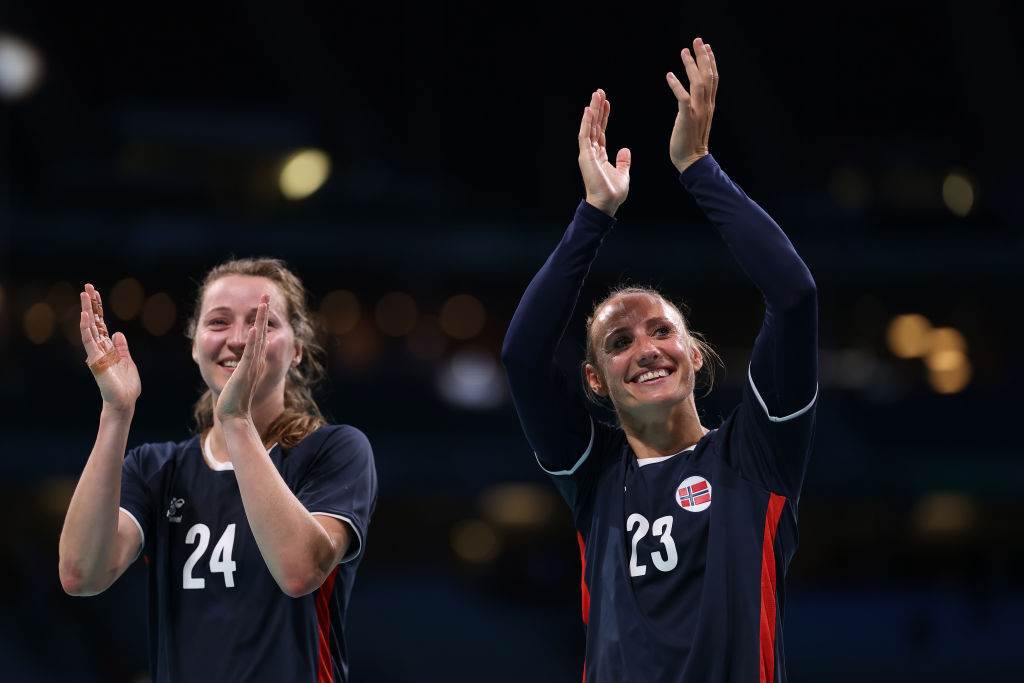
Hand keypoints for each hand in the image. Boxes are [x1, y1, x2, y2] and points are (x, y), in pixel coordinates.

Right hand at [80, 284, 140, 411]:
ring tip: (85, 294)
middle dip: (91, 304)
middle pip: (94, 322)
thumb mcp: (127, 361)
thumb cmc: (126, 385)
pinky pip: (89, 341)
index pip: (101, 323)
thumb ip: (121, 348)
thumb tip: (118, 334)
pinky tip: (85, 315)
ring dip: (87, 310)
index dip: (98, 308)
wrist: (124, 402)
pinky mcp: (95, 360)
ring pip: (89, 327)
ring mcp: (96, 353)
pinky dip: (86, 328)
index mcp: (108, 348)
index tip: (95, 293)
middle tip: (87, 286)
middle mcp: (100, 348)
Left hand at [214, 293, 268, 423]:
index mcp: (255, 360)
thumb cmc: (234, 399)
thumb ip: (242, 366)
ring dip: (262, 319)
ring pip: (259, 338)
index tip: (262, 303)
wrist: (234, 415)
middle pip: (263, 331)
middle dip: (264, 312)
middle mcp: (257, 360)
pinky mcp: (245, 372)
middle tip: (266, 294)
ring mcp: (252, 366)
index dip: (262, 318)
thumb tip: (238, 358)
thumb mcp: (239, 378)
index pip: (260, 335)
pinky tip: (256, 328)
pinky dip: (254, 340)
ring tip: (264, 303)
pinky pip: (250, 353)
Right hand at [578, 89, 630, 216]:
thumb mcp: (623, 173)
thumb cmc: (613, 192)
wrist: (606, 204)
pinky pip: (585, 135)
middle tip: (599, 92)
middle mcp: (592, 152)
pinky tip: (589, 109)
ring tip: (595, 95)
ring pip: (589, 127)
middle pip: (595, 125)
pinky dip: (587, 122)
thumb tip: (625, 150)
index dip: (604, 117)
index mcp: (600, 155)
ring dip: (592, 110)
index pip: (601, 131)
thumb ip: (623, 161)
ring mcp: (587, 153)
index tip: (607, 103)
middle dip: (597, 108)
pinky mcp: (585, 155)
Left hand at [666, 37, 717, 172]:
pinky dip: (676, 85)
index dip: (711, 61)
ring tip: (684, 51)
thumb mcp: (696, 119)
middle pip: (708, 76)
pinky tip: (669, 75)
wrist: (692, 161)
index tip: (706, 47)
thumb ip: (696, 106)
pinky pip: (683, 98)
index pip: (713, 79)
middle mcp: (706, 105)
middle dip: (703, 56)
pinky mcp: (687, 118)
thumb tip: (690, 96)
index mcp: (709, 105)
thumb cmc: (690, 142)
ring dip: (690, 65)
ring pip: (698, 83)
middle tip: (697, 40)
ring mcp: (698, 111)